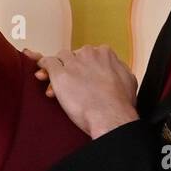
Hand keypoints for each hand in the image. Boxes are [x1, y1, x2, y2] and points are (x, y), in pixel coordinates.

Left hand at [24, 45, 138, 137]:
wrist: (110, 116)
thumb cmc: (120, 104)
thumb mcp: (129, 80)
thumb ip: (119, 70)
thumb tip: (116, 69)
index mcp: (105, 53)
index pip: (88, 55)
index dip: (84, 67)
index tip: (83, 79)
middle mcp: (88, 54)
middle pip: (73, 56)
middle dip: (71, 69)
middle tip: (71, 87)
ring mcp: (73, 63)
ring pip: (60, 58)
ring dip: (57, 70)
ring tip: (55, 86)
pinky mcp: (60, 74)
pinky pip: (47, 63)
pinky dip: (43, 66)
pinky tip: (42, 73)